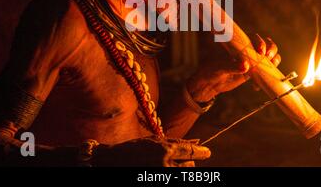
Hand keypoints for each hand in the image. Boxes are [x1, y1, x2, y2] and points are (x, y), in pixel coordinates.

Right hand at [94, 137, 210, 166]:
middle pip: (190, 166)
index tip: (207, 152)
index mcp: (166, 150)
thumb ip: (177, 142)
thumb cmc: (134, 148)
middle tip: (175, 159)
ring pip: (184, 173)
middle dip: (188, 162)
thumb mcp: (155, 140)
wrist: (113, 162)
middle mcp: (166, 165)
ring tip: (165, 164)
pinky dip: (171, 172)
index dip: (202, 152)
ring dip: (180, 169)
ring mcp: (162, 176)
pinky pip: (174, 177)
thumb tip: (198, 141)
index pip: (192, 152)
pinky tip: (163, 167)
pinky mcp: (157, 180)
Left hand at [187, 34, 280, 101]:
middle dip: (271, 49)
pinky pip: (266, 71)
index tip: (261, 51)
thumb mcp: (220, 67)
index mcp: (238, 44)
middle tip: (268, 58)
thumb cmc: (210, 71)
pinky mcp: (253, 72)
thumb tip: (246, 66)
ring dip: (274, 61)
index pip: (253, 38)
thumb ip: (232, 66)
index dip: (260, 42)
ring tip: (270, 69)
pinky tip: (256, 87)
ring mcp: (252, 61)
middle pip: (266, 45)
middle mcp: (247, 50)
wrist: (209, 84)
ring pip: (269, 57)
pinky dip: (267, 77)